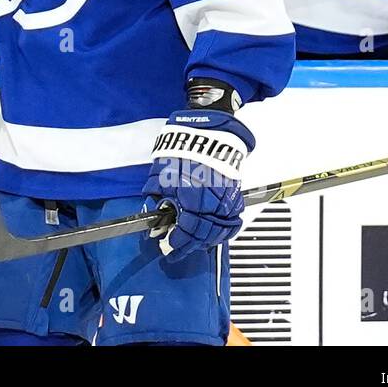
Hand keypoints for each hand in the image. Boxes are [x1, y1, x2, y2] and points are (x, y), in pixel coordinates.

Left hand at [141, 106, 253, 263]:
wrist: (207, 135)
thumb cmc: (181, 153)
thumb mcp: (160, 176)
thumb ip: (156, 199)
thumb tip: (153, 218)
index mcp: (191, 200)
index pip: (185, 233)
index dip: (175, 244)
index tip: (166, 247)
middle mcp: (211, 204)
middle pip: (202, 235)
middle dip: (187, 246)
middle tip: (176, 250)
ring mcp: (226, 202)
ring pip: (218, 232)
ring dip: (204, 242)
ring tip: (192, 245)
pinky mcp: (235, 197)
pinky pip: (231, 222)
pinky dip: (222, 232)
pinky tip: (212, 235)